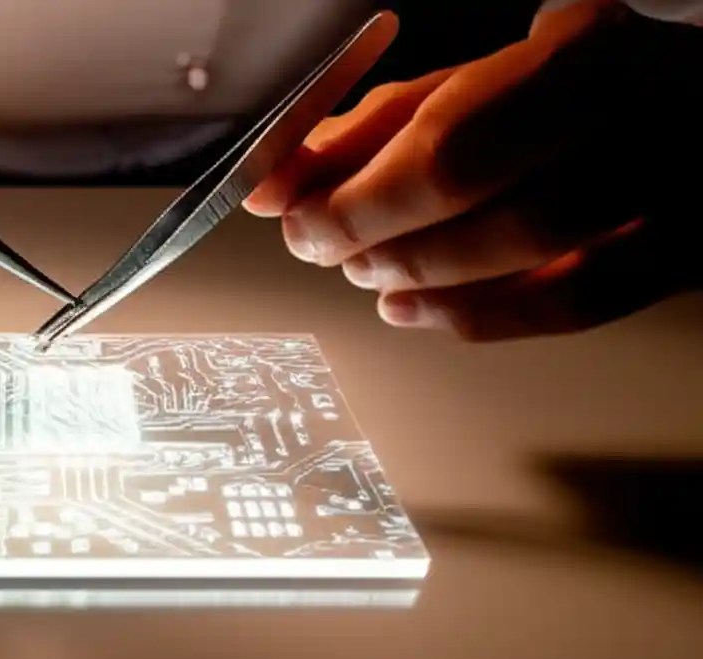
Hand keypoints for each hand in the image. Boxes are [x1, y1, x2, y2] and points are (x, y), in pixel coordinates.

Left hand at [244, 0, 701, 340]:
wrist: (696, 106)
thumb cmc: (578, 90)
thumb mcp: (479, 84)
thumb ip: (385, 127)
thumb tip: (285, 181)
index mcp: (583, 54)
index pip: (449, 141)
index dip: (358, 197)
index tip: (297, 215)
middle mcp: (646, 115)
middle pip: (491, 202)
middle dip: (382, 236)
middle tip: (326, 248)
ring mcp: (678, 188)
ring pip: (538, 256)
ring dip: (425, 277)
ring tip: (368, 273)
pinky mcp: (687, 251)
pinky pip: (579, 304)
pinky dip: (480, 315)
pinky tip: (414, 311)